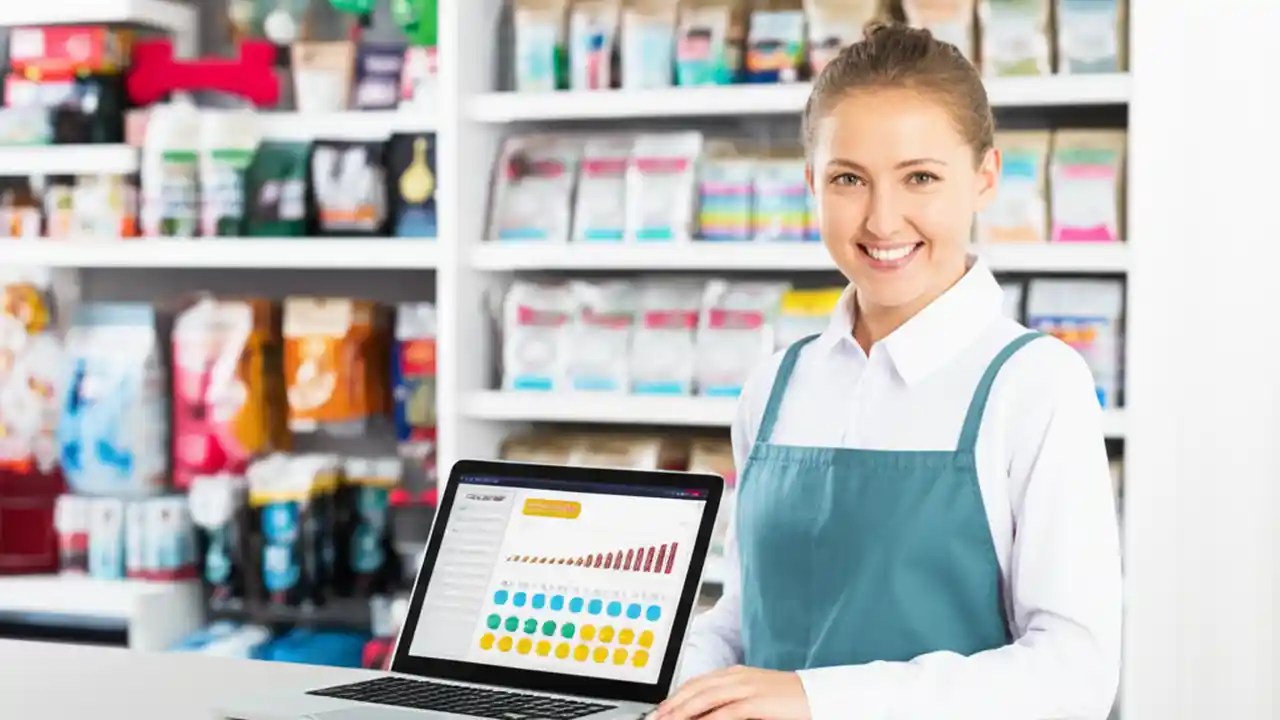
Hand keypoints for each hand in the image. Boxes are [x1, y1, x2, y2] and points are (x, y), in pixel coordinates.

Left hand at [654, 666, 810, 719]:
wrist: (822, 697)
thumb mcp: (756, 699)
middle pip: (695, 688)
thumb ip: (733, 703)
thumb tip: (709, 714)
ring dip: (682, 711)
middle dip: (672, 704)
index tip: (661, 709)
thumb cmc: (791, 701)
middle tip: (656, 718)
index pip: (697, 682)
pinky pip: (726, 712)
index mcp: (736, 674)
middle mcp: (738, 676)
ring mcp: (747, 687)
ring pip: (705, 697)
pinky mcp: (757, 702)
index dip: (676, 695)